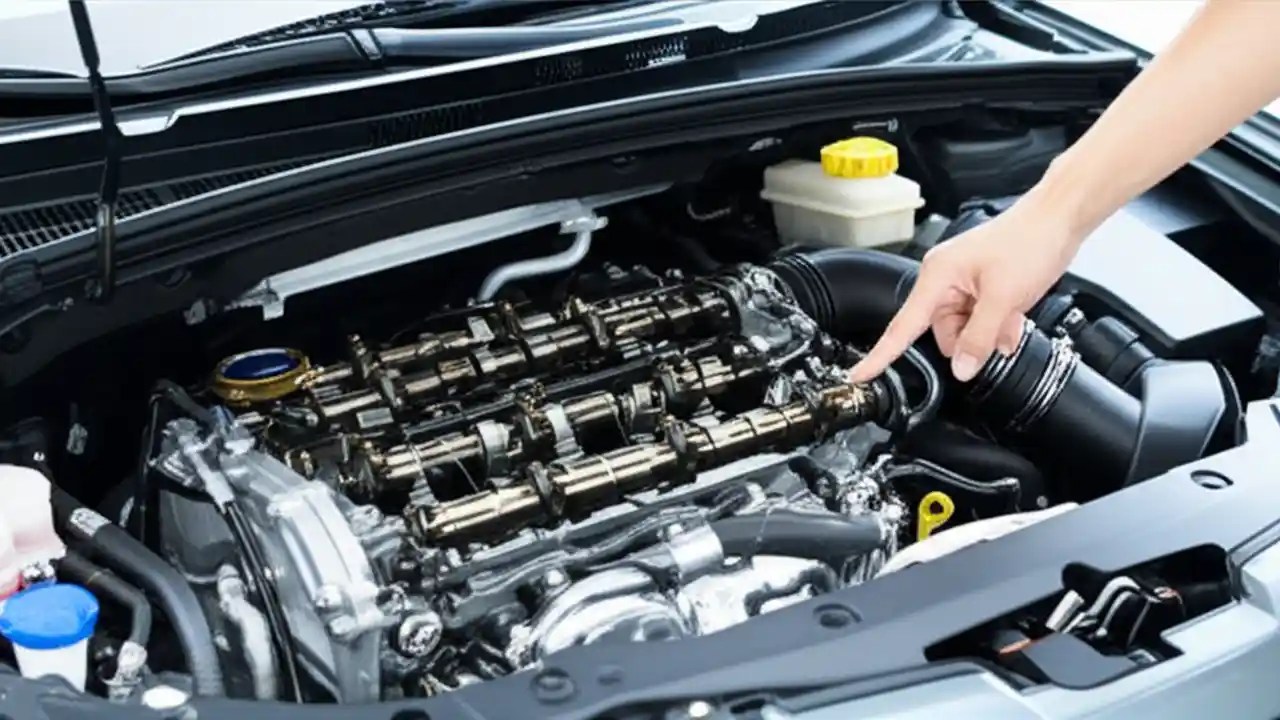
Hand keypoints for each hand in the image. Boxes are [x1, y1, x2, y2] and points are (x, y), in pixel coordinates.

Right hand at [848, 199, 1083, 383]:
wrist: (1059, 219)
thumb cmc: (1029, 241)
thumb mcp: (1004, 298)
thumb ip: (979, 337)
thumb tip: (961, 367)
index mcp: (937, 276)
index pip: (902, 326)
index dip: (880, 355)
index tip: (860, 375)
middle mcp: (943, 279)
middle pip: (943, 332)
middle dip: (971, 339)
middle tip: (999, 323)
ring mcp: (962, 283)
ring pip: (964, 329)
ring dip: (988, 332)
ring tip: (1013, 314)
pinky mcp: (980, 286)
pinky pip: (979, 319)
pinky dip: (996, 323)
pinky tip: (1015, 315)